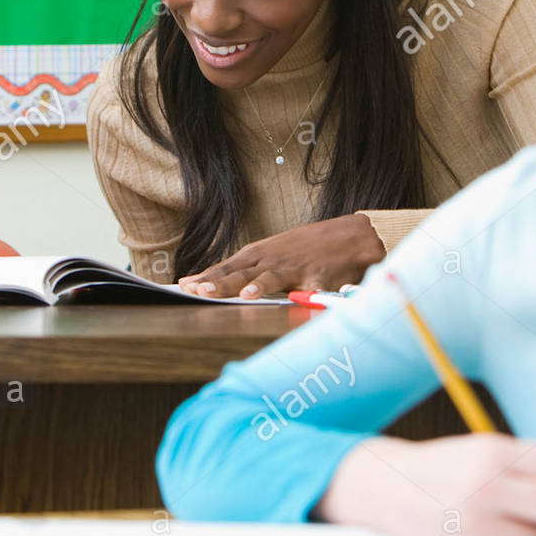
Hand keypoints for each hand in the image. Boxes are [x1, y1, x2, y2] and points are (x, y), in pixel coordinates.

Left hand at [177, 214, 385, 298]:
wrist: (351, 235)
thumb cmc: (306, 249)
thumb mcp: (273, 255)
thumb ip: (247, 271)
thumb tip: (214, 284)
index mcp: (259, 255)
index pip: (226, 267)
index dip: (205, 278)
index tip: (184, 286)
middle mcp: (272, 259)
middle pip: (241, 272)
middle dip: (219, 282)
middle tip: (199, 291)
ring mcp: (295, 267)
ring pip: (272, 277)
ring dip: (258, 285)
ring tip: (244, 295)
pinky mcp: (320, 276)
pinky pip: (312, 288)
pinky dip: (307, 294)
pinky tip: (298, 299)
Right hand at [314, 435, 535, 535]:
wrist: (386, 489)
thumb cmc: (444, 468)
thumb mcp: (479, 449)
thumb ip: (524, 464)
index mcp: (491, 452)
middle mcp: (486, 487)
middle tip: (534, 503)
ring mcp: (477, 524)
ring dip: (533, 532)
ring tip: (509, 521)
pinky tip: (490, 535)